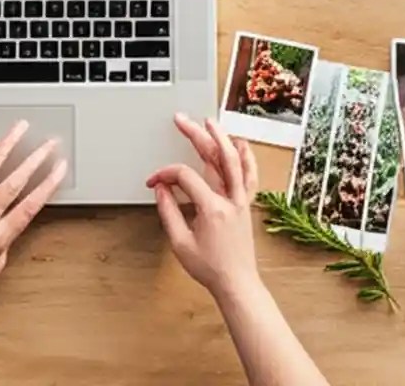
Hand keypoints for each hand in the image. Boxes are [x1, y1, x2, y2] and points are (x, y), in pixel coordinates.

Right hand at [147, 114, 260, 299]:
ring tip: (211, 122)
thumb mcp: (180, 243)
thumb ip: (168, 212)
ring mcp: (242, 201)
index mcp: (212, 208)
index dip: (165, 174)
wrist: (236, 283)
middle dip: (195, 135)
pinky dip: (246, 157)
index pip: (185, 177)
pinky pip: (250, 175)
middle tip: (181, 120)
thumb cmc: (210, 268)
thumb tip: (161, 189)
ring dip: (222, 138)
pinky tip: (241, 145)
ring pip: (234, 160)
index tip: (154, 182)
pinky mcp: (246, 205)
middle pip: (213, 157)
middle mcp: (230, 200)